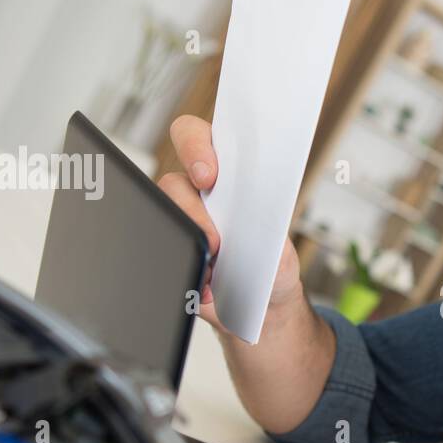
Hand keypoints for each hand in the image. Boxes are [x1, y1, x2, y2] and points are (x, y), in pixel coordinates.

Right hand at [156, 114, 303, 331]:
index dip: (196, 148)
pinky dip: (189, 275)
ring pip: (164, 219)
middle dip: (192, 209)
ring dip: (191, 245)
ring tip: (218, 270)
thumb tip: (250, 220)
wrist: (264, 303)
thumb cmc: (271, 263)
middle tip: (215, 240)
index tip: (208, 175)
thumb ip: (265, 226)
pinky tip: (209, 287)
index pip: (197, 138)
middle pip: (173, 183)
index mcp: (225, 174)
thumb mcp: (279, 243)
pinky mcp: (171, 251)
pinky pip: (163, 254)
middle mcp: (195, 194)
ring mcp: (179, 223)